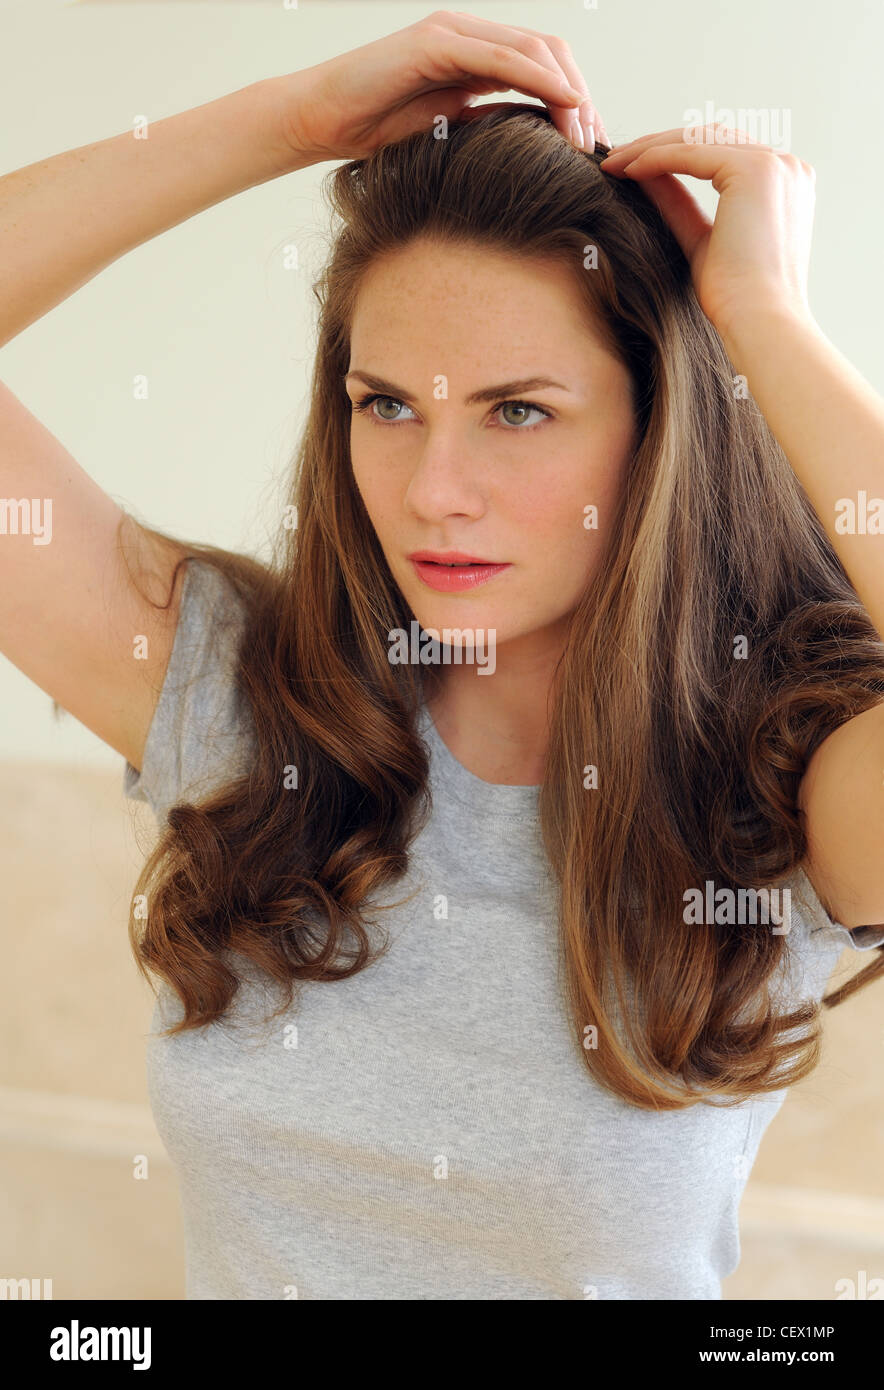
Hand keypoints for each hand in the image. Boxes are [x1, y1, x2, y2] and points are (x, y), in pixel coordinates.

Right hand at [276, 9, 607, 163]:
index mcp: (474, 57)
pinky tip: (566, 106)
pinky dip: (541, 79)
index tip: (593, 148)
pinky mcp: (437, 42)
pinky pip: (505, 56)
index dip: (575, 102)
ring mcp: (454, 34)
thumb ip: (486, 129)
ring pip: (534, 50)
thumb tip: (532, 153)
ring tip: (583, 137)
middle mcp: (470, 37)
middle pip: (549, 52)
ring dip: (568, 92)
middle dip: (581, 98)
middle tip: (596, 147)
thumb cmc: (372, 135)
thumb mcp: (446, 136)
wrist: (320, 120)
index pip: (542, 67)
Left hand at [600, 124, 816, 346]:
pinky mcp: (754, 170)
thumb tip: (643, 175)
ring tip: (614, 163)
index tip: (632, 168)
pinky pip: (691, 152)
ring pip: (699, 138)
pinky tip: (628, 170)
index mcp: (783, 184)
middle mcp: (785, 167)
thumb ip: (679, 204)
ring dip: (651, 146)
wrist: (757, 321)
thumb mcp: (700, 240)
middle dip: (659, 144)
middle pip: (710, 137)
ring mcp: (774, 164)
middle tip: (616, 158)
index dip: (674, 155)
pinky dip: (655, 157)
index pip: (721, 152)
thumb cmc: (733, 298)